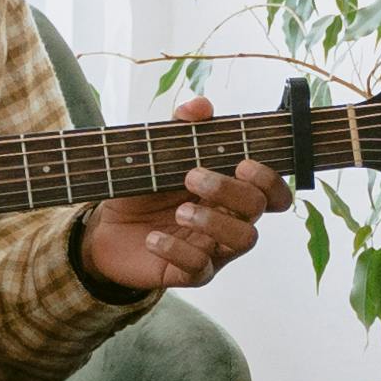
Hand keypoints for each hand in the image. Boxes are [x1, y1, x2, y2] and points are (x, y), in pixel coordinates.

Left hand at [80, 96, 292, 294]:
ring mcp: (214, 249)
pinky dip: (177, 250)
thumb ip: (181, 129)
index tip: (242, 163)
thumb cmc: (145, 190)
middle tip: (191, 176)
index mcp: (231, 193)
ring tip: (179, 212)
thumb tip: (201, 106)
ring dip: (214, 221)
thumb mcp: (158, 154)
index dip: (269, 179)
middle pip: (257, 209)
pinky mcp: (190, 273)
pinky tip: (154, 238)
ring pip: (243, 240)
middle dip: (229, 189)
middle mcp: (231, 221)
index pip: (273, 192)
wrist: (107, 228)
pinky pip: (199, 268)